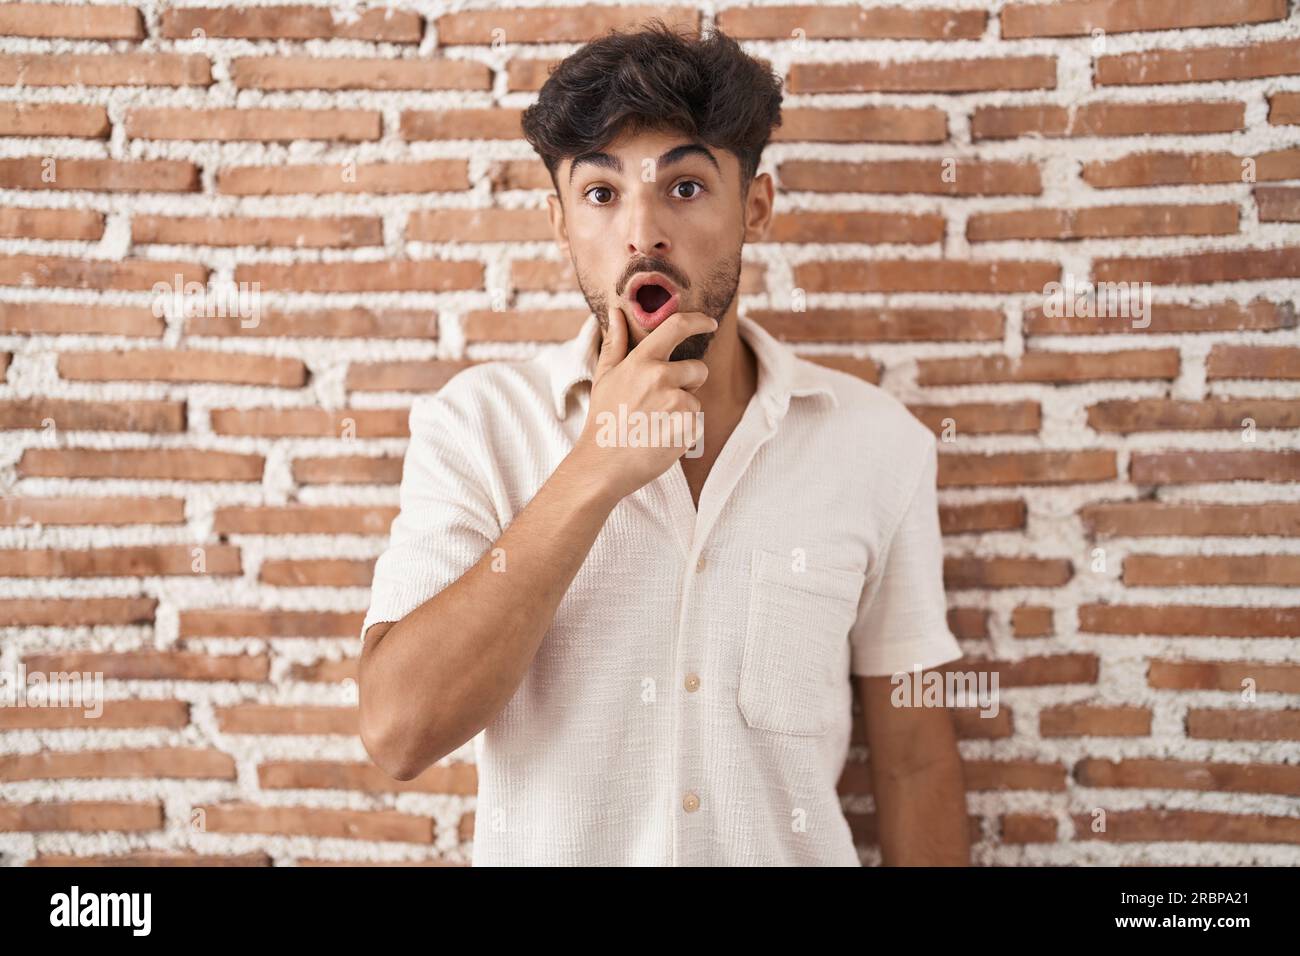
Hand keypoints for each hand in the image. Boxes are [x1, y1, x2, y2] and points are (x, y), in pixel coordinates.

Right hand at [568, 301, 715, 503]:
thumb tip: (616, 312)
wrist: (603, 465)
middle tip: (660, 404)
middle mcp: (660, 377)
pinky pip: (697, 422)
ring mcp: (676, 403)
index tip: (711, 323)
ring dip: (683, 411)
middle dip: (689, 383)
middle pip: (699, 369)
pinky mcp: (688, 427)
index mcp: (641, 361)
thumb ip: (615, 343)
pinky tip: (661, 438)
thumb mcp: (604, 377)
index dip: (699, 321)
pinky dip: (684, 431)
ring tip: (655, 425)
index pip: (677, 326)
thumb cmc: (603, 419)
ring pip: (696, 399)